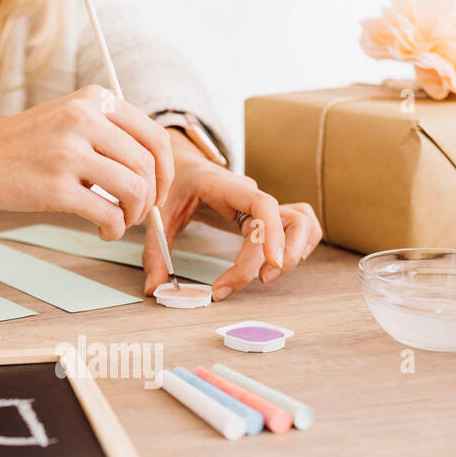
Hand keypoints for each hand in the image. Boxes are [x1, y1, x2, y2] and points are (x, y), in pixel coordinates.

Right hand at [0, 86, 174, 240]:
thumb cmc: (22, 146)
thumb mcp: (68, 119)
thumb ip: (107, 134)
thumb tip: (152, 174)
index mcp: (93, 100)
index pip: (153, 136)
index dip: (166, 171)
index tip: (158, 191)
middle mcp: (84, 120)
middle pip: (147, 166)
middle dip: (150, 198)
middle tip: (137, 213)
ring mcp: (69, 152)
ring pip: (134, 190)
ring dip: (134, 215)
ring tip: (119, 221)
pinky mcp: (56, 187)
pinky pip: (108, 214)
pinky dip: (114, 229)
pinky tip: (103, 230)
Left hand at [143, 131, 322, 298]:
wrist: (184, 166)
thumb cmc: (174, 186)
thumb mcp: (159, 214)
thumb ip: (155, 252)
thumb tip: (154, 290)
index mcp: (226, 187)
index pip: (263, 205)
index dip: (270, 237)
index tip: (262, 271)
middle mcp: (252, 195)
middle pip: (287, 222)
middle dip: (280, 256)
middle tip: (259, 281)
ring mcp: (263, 205)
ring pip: (301, 222)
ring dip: (294, 251)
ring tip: (268, 275)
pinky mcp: (268, 216)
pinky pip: (300, 224)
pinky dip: (301, 243)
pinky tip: (282, 261)